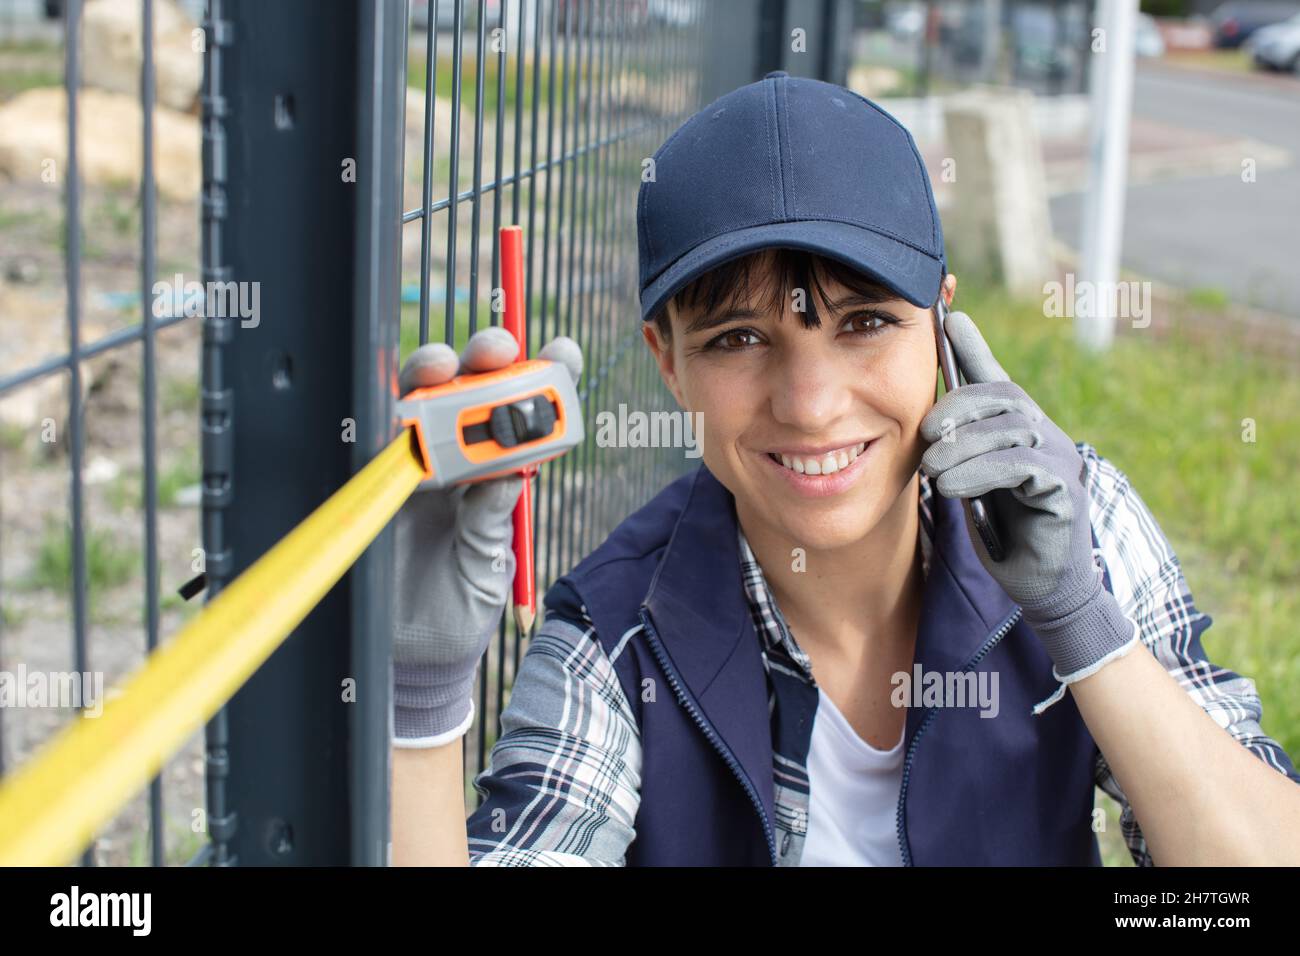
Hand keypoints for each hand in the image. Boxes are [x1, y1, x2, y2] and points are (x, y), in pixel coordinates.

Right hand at [392, 327, 582, 745]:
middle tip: (496, 349)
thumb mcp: (486, 569)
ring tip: (442, 367)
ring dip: (432, 376)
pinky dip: (389, 425)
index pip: (522, 419)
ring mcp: (413, 472)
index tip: (562, 352)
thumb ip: (491, 521)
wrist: (411, 661)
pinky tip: (400, 413)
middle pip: (469, 393)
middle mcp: (456, 466)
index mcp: (496, 480)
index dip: (542, 381)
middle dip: (485, 361)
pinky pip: (378, 447)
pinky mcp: (373, 488)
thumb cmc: (458, 613)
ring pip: (420, 404)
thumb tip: (509, 471)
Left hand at [918, 312, 1134, 684]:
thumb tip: (925, 424)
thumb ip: (955, 450)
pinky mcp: (1064, 488)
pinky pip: (1020, 465)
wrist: (1039, 583)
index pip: (994, 377)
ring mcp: (1059, 458)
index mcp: (1017, 427)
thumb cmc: (1001, 529)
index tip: (949, 319)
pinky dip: (979, 472)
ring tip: (932, 471)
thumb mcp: (968, 480)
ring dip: (960, 449)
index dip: (973, 347)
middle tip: (925, 436)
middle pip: (999, 396)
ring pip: (1006, 429)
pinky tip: (952, 488)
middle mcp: (1044, 433)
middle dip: (956, 409)